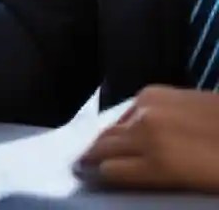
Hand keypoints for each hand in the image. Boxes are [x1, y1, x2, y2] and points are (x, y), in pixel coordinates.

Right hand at [76, 85, 218, 193]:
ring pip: (111, 127)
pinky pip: (128, 110)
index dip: (98, 178)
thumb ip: (156, 176)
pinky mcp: (156, 92)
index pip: (109, 171)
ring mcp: (149, 108)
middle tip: (82, 166)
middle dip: (91, 159)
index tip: (91, 180)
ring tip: (99, 150)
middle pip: (102, 147)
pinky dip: (122, 122)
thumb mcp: (192, 182)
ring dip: (104, 140)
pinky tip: (127, 129)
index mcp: (158, 162)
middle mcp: (146, 133)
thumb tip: (125, 172)